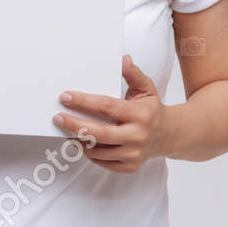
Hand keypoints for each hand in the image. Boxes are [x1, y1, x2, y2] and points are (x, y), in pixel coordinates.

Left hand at [53, 55, 169, 173]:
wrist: (170, 135)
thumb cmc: (151, 109)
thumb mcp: (146, 88)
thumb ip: (133, 74)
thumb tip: (122, 59)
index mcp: (140, 114)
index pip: (107, 107)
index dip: (84, 102)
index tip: (65, 96)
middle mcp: (138, 136)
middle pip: (99, 133)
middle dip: (74, 125)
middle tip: (57, 118)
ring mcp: (134, 154)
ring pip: (98, 151)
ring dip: (79, 140)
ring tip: (67, 130)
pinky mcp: (130, 167)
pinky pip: (103, 163)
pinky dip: (90, 153)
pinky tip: (82, 143)